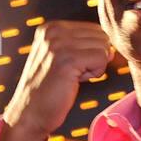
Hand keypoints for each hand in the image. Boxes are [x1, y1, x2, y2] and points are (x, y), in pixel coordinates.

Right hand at [0, 21, 116, 140]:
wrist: (30, 113)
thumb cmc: (49, 89)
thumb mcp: (61, 57)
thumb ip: (83, 46)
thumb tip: (110, 48)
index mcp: (51, 27)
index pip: (94, 29)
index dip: (90, 52)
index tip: (68, 66)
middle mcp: (53, 31)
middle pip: (101, 37)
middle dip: (94, 58)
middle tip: (71, 74)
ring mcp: (59, 44)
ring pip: (103, 47)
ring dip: (94, 67)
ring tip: (71, 77)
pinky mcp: (68, 60)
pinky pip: (102, 59)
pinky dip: (95, 73)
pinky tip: (75, 81)